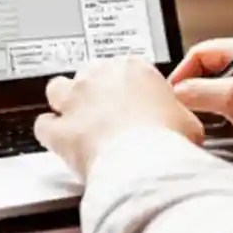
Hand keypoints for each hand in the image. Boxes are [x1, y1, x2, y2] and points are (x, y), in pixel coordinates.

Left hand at [34, 58, 203, 179]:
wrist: (144, 164)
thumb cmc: (168, 141)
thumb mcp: (189, 122)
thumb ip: (175, 114)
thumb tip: (178, 123)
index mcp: (134, 69)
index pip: (124, 69)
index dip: (125, 87)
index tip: (130, 100)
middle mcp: (99, 77)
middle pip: (89, 75)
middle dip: (95, 92)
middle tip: (106, 113)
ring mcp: (75, 100)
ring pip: (58, 88)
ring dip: (63, 101)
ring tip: (74, 117)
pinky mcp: (59, 128)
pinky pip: (44, 124)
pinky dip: (48, 132)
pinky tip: (55, 140)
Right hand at [170, 40, 232, 154]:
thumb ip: (199, 92)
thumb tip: (176, 92)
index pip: (199, 52)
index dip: (182, 73)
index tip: (173, 95)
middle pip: (209, 66)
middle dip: (195, 87)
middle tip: (188, 108)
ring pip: (220, 83)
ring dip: (211, 99)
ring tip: (208, 117)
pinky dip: (225, 108)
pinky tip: (229, 123)